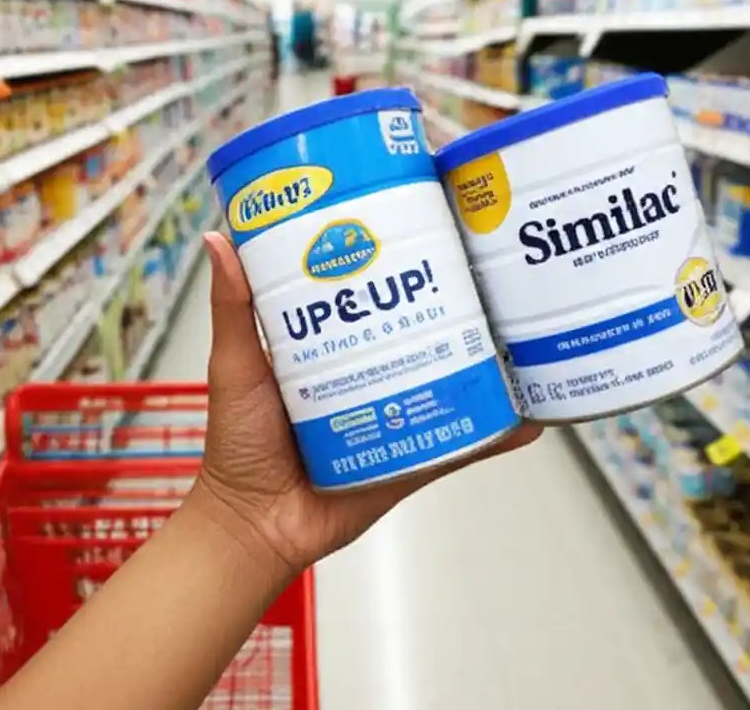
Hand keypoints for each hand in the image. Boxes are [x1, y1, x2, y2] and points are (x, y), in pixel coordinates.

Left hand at [194, 232, 541, 574]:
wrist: (255, 526)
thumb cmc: (238, 446)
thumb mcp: (235, 365)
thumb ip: (234, 310)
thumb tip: (219, 238)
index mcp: (328, 346)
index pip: (367, 294)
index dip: (390, 261)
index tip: (418, 222)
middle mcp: (367, 375)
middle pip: (416, 331)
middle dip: (449, 303)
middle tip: (482, 265)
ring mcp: (394, 415)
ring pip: (447, 381)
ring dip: (482, 361)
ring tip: (518, 327)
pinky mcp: (411, 457)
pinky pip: (461, 443)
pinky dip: (497, 432)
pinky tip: (530, 416)